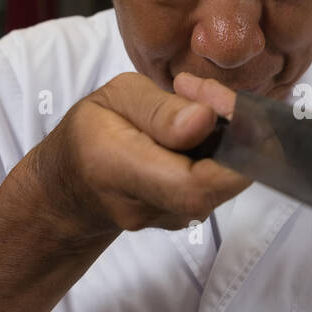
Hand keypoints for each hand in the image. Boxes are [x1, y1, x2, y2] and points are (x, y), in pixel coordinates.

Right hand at [24, 70, 248, 239]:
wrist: (73, 186)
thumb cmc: (91, 132)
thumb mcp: (115, 97)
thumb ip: (160, 110)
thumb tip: (205, 120)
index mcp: (120, 170)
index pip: (193, 187)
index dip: (234, 156)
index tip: (238, 112)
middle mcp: (149, 206)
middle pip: (217, 185)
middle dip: (235, 134)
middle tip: (210, 92)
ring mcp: (171, 219)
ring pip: (222, 181)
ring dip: (227, 139)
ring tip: (196, 100)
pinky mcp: (187, 216)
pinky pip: (216, 183)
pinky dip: (219, 151)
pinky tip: (197, 127)